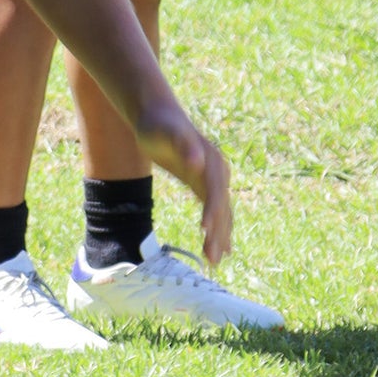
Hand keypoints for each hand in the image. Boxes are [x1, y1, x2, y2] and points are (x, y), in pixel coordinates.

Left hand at [130, 100, 233, 267]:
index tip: (205, 231)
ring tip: (215, 261)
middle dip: (218, 233)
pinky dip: (218, 228)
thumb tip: (197, 163)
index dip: (212, 211)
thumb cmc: (157, 124)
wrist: (156, 114)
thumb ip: (183, 146)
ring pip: (221, 212)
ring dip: (220, 236)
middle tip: (212, 260)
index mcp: (211, 161)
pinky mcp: (203, 184)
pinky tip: (219, 246)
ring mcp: (212, 178)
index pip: (214, 192)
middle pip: (221, 207)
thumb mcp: (166, 133)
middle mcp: (217, 171)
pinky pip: (215, 210)